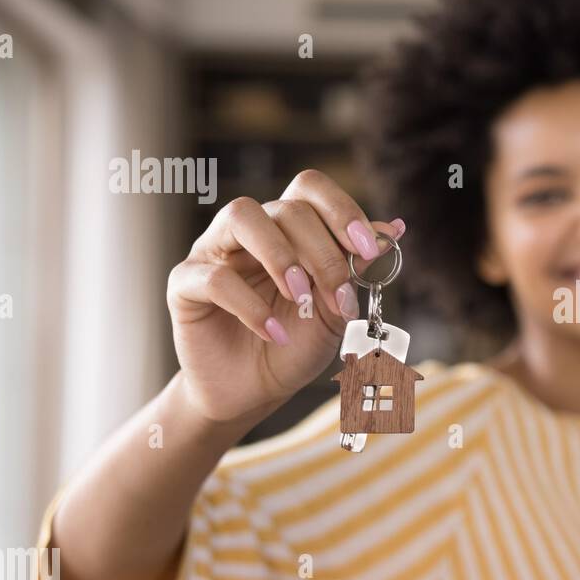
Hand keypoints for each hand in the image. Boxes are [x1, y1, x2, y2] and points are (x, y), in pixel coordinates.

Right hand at [167, 169, 404, 422]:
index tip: (368, 250)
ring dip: (281, 256)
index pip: (310, 188)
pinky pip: (215, 277)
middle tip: (338, 295)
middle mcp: (250, 230)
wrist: (256, 391)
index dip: (342, 209)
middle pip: (286, 207)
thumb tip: (393, 226)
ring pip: (241, 216)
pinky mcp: (185, 285)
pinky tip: (275, 333)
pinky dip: (251, 307)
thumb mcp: (336, 307)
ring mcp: (214, 251)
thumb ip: (356, 266)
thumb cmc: (296, 344)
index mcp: (288, 227)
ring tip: (301, 298)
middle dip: (322, 253)